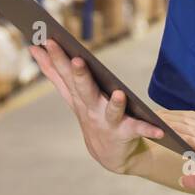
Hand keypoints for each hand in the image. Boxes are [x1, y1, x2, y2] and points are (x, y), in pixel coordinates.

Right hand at [29, 39, 164, 174]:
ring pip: (111, 111)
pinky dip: (149, 130)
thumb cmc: (90, 114)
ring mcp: (108, 122)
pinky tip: (160, 130)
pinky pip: (139, 129)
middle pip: (84, 90)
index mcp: (78, 95)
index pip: (64, 74)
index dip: (57, 58)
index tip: (48, 40)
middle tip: (78, 60)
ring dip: (115, 104)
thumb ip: (53, 72)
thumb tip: (34, 47)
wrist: (109, 154)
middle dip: (80, 76)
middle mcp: (90, 108)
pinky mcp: (127, 133)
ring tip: (119, 94)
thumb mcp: (71, 94)